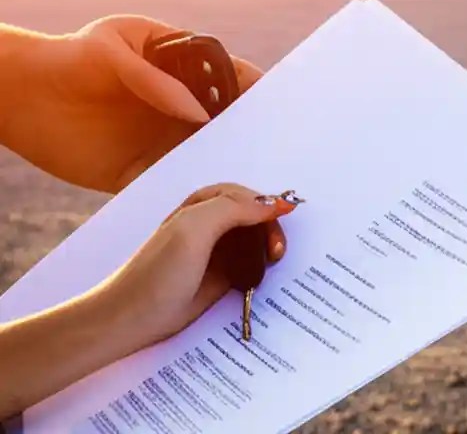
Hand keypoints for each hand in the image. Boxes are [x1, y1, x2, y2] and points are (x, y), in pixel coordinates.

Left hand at [0, 184, 294, 417]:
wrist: (131, 318)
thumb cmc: (159, 271)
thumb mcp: (194, 229)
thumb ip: (234, 208)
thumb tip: (276, 203)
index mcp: (203, 205)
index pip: (248, 195)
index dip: (268, 205)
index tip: (286, 220)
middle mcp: (212, 224)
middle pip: (256, 216)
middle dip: (272, 228)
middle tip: (278, 251)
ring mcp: (216, 251)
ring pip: (255, 240)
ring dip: (270, 247)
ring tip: (275, 263)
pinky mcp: (221, 276)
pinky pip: (250, 264)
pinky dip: (263, 267)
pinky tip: (268, 275)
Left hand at [1, 15, 261, 192]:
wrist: (21, 94)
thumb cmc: (70, 56)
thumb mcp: (114, 47)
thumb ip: (156, 79)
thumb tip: (198, 114)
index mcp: (182, 72)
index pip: (231, 78)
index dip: (256, 90)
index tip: (277, 105)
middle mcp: (179, 109)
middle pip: (229, 123)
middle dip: (253, 134)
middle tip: (276, 150)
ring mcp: (161, 141)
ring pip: (206, 157)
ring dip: (226, 168)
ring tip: (250, 183)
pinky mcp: (138, 171)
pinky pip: (172, 185)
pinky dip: (189, 194)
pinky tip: (206, 203)